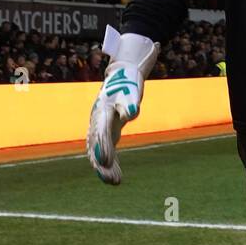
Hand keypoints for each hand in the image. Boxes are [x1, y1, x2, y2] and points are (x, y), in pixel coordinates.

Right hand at [87, 33, 158, 184]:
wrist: (121, 76)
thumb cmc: (129, 77)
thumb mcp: (135, 78)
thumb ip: (140, 77)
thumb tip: (149, 63)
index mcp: (103, 106)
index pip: (102, 127)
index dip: (103, 144)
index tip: (106, 158)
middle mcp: (98, 117)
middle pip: (96, 142)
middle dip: (102, 159)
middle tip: (110, 174)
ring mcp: (100, 127)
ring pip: (97, 151)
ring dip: (104, 168)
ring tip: (114, 182)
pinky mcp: (107, 134)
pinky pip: (104, 153)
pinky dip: (108, 166)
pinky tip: (115, 179)